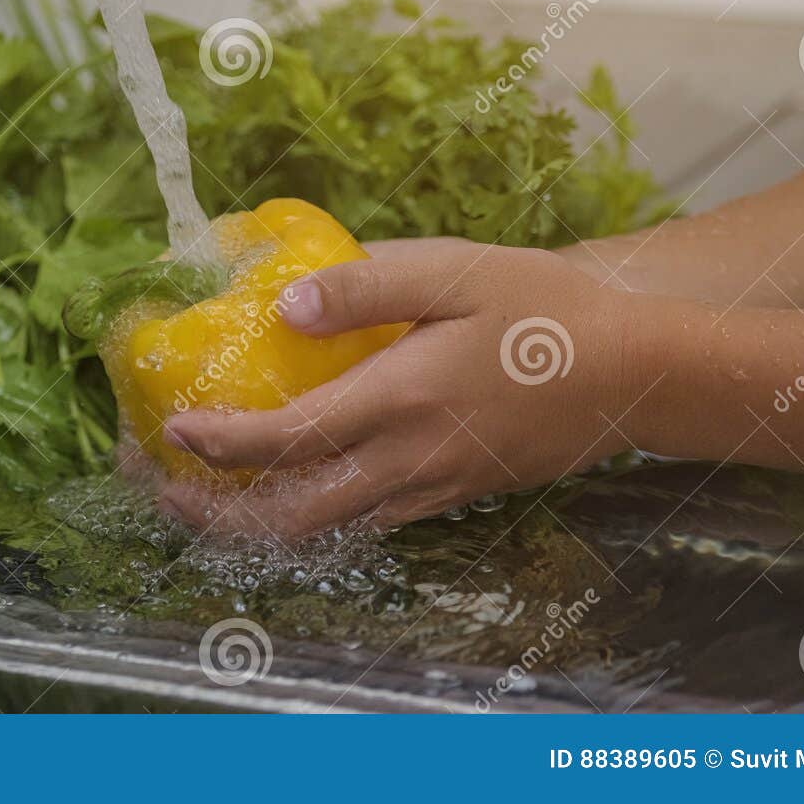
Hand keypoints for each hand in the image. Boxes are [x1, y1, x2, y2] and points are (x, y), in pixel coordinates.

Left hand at [158, 238, 644, 536]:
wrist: (640, 373)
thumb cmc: (547, 311)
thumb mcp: (456, 273)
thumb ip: (365, 289)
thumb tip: (284, 304)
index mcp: (400, 403)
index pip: (286, 443)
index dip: (219, 444)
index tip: (173, 429)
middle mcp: (408, 462)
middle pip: (290, 515)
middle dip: (215, 510)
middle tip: (163, 482)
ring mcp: (432, 489)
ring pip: (325, 530)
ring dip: (256, 520)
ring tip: (207, 490)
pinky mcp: (453, 496)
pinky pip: (366, 521)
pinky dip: (311, 516)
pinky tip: (291, 484)